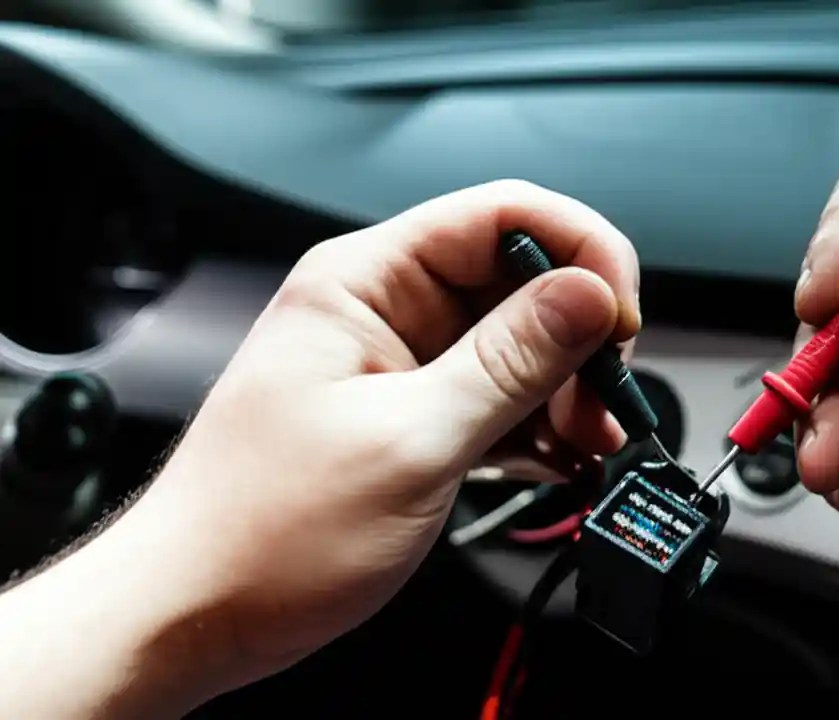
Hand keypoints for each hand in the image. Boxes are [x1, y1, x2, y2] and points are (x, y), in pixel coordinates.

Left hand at [0, 180, 639, 717]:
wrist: (199, 615)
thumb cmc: (262, 534)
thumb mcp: (409, 442)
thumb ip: (509, 364)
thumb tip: (587, 296)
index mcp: (364, 282)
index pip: (499, 215)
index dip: (577, 251)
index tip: (618, 315)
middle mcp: (384, 309)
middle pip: (519, 281)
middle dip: (578, 337)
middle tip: (607, 397)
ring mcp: (401, 364)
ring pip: (519, 346)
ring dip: (566, 391)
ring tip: (589, 441)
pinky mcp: (413, 415)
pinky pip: (499, 398)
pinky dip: (540, 428)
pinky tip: (561, 461)